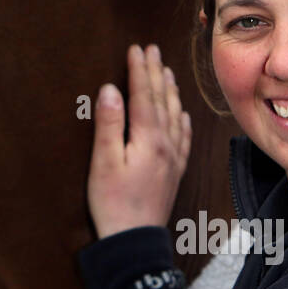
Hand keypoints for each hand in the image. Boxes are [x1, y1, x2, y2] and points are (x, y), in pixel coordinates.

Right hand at [87, 43, 190, 237]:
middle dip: (155, 73)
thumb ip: (109, 123)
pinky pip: (184, 138)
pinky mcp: (174, 172)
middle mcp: (166, 144)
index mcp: (148, 138)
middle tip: (151, 50)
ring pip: (175, 115)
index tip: (136, 48)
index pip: (143, 95)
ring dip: (170, 91)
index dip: (139, 70)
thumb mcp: (103, 160)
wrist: (135, 240)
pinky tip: (182, 115)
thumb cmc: (113, 201)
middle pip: (161, 101)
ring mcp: (173, 158)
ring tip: (166, 72)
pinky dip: (182, 120)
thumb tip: (110, 90)